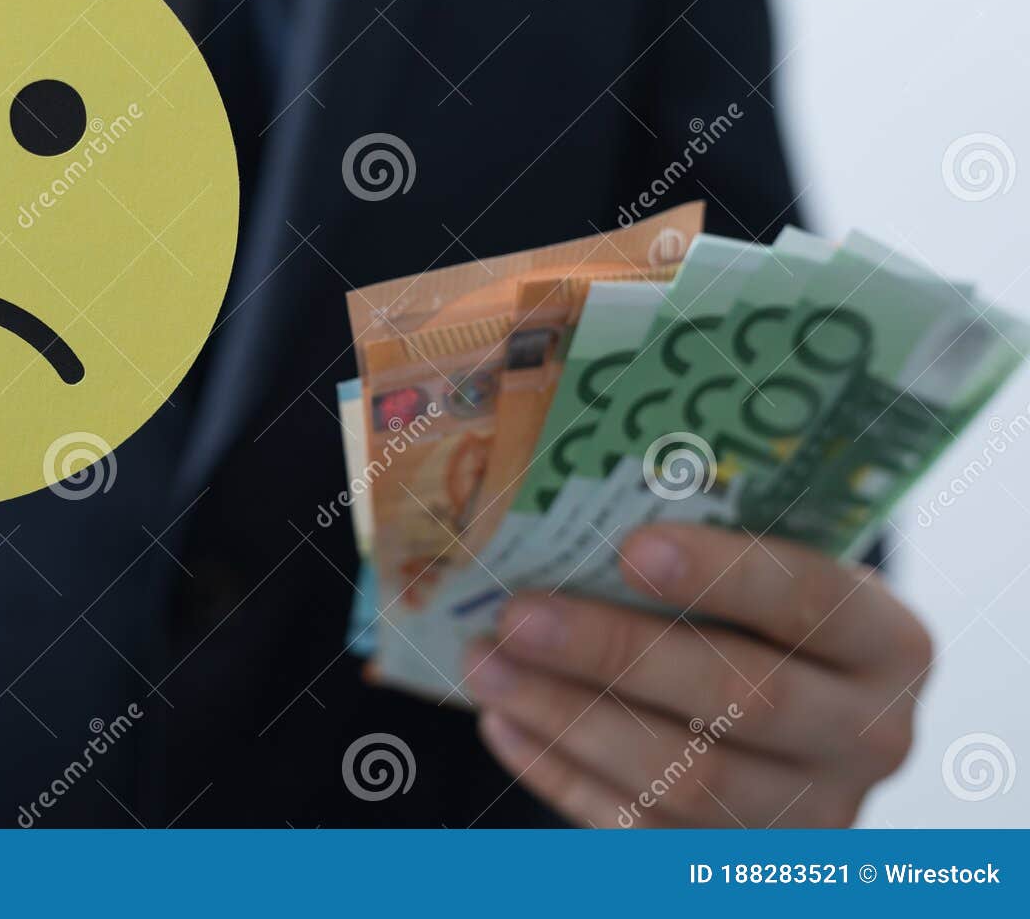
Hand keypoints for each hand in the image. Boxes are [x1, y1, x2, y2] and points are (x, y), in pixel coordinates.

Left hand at [464, 523, 931, 826]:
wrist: (805, 713)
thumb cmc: (767, 615)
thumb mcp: (772, 570)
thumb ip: (706, 546)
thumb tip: (572, 513)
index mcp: (888, 642)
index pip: (810, 600)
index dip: (723, 574)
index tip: (630, 548)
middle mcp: (870, 734)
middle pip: (739, 697)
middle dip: (614, 652)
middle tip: (517, 614)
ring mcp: (813, 812)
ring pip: (686, 776)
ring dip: (569, 719)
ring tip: (487, 665)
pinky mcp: (744, 862)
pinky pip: (643, 829)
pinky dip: (562, 773)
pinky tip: (502, 720)